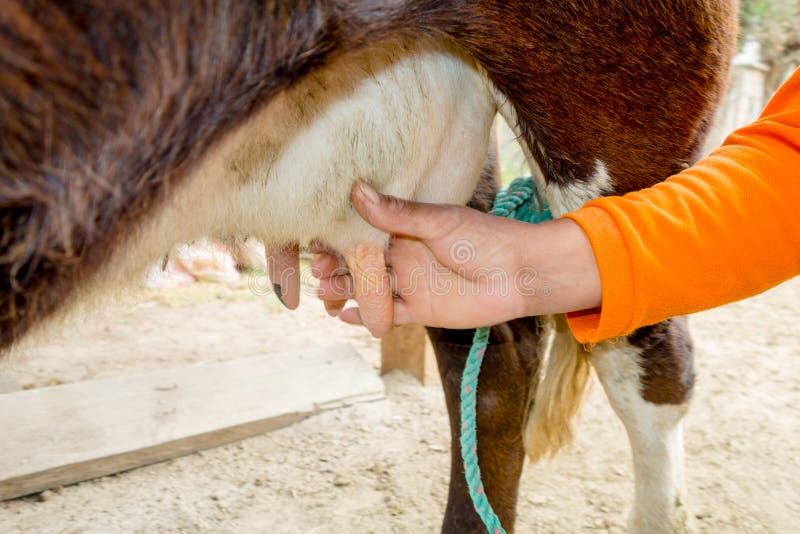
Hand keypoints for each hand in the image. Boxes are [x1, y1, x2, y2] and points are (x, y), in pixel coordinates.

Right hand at [313, 183, 601, 333]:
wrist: (520, 274)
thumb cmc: (485, 238)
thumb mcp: (440, 222)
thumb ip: (399, 214)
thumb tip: (357, 191)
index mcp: (405, 228)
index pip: (363, 229)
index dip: (339, 234)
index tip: (314, 235)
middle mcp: (402, 255)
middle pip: (360, 261)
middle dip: (336, 265)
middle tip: (318, 269)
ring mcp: (409, 283)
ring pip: (368, 288)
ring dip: (345, 290)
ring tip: (323, 292)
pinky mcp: (420, 309)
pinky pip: (386, 313)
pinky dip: (365, 315)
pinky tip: (344, 317)